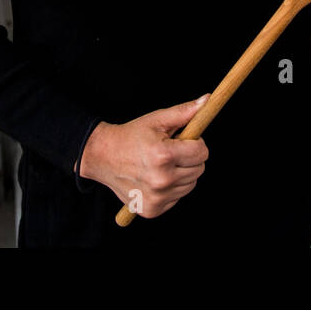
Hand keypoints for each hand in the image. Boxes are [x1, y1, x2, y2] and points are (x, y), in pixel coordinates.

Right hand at [77, 95, 209, 218]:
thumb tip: (207, 100)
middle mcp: (161, 180)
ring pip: (190, 185)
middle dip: (190, 158)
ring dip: (182, 174)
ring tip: (162, 165)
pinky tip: (156, 178)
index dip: (196, 143)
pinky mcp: (152, 210)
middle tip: (171, 151)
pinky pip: (177, 197)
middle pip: (199, 170)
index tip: (184, 139)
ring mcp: (156, 198)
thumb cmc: (132, 136)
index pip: (201, 152)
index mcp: (163, 155)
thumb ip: (184, 112)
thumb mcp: (157, 120)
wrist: (103, 157)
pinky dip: (172, 188)